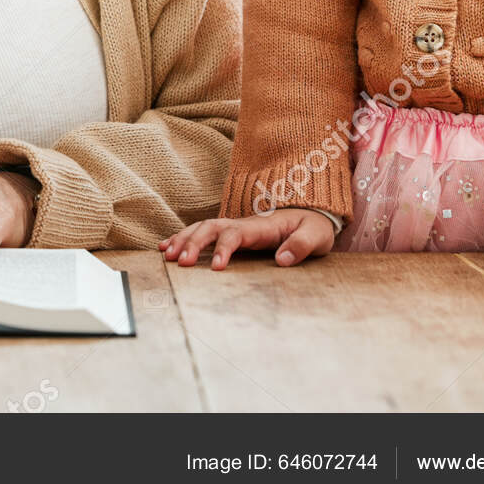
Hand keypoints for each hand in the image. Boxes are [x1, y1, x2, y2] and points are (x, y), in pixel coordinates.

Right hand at [161, 208, 334, 268]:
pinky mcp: (232, 234)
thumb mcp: (316, 236)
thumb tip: (282, 259)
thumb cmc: (313, 227)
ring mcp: (235, 227)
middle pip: (211, 228)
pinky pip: (203, 233)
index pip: (235, 234)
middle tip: (179, 262)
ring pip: (202, 228)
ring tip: (167, 255)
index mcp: (261, 226)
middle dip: (193, 243)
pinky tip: (167, 248)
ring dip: (183, 239)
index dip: (223, 248)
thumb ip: (302, 245)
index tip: (217, 268)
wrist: (311, 215)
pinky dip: (183, 238)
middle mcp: (243, 224)